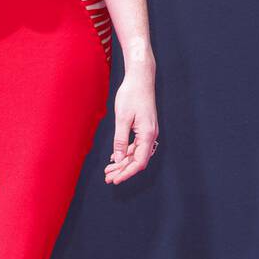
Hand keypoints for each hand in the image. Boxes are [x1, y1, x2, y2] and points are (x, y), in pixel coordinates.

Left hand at [104, 67, 158, 183]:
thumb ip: (120, 140)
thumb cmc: (131, 95)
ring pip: (136, 154)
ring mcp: (148, 132)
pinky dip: (125, 153)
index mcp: (147, 134)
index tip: (115, 180)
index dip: (127, 173)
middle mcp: (150, 135)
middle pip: (137, 160)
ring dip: (122, 163)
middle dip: (122, 171)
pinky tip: (114, 158)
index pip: (139, 162)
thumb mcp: (122, 118)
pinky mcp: (144, 128)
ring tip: (108, 171)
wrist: (140, 78)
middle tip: (107, 179)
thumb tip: (118, 158)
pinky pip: (135, 146)